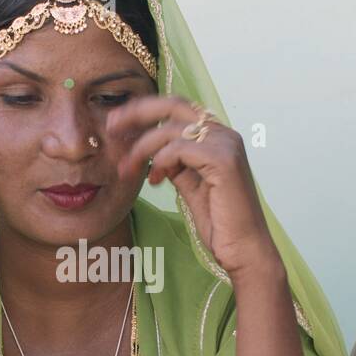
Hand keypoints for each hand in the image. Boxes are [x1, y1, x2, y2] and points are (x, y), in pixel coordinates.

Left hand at [109, 96, 278, 281]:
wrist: (244, 250)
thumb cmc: (221, 224)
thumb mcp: (190, 186)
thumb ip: (176, 165)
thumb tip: (154, 154)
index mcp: (218, 137)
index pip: (177, 109)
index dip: (145, 112)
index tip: (118, 125)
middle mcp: (225, 134)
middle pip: (173, 105)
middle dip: (137, 112)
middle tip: (111, 126)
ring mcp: (227, 144)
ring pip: (171, 130)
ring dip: (142, 148)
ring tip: (128, 169)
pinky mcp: (224, 160)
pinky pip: (179, 148)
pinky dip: (160, 160)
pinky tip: (155, 180)